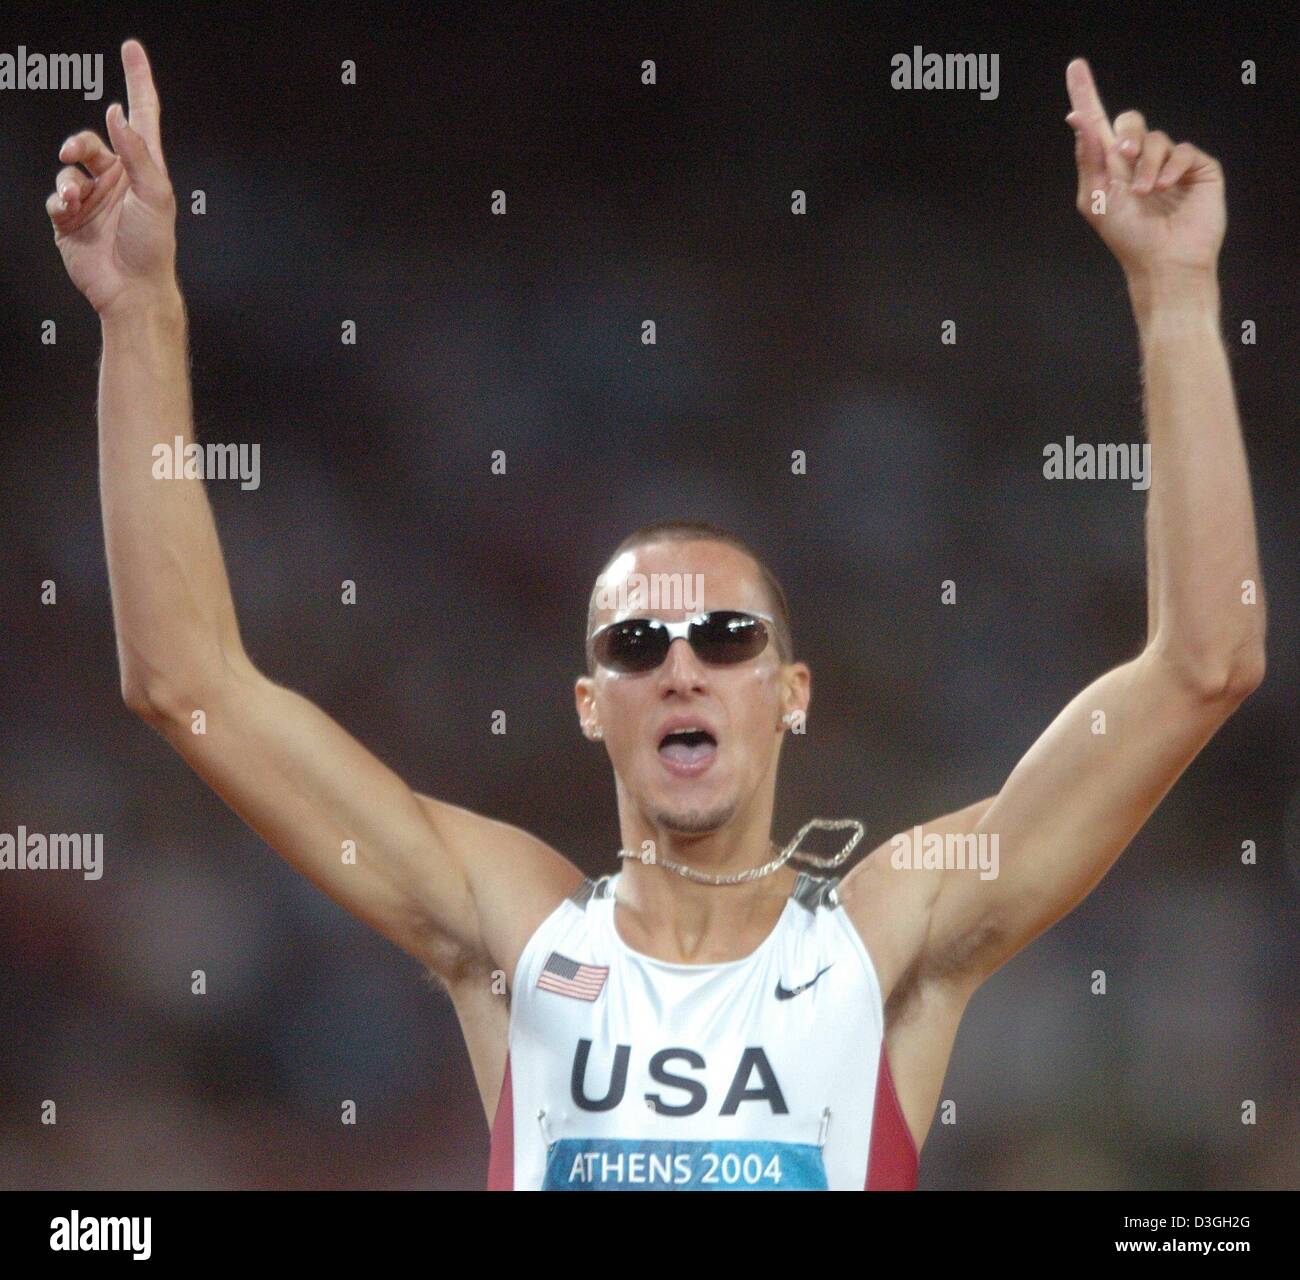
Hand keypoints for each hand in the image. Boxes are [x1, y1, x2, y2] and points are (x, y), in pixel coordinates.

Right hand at [47, 39, 177, 317]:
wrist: (131, 291)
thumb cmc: (153, 249)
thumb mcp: (155, 196)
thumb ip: (137, 153)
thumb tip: (120, 115)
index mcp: (144, 170)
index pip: (142, 116)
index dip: (137, 81)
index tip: (131, 49)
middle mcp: (118, 180)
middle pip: (91, 140)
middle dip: (78, 144)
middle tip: (73, 154)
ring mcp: (94, 198)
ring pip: (68, 168)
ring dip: (67, 179)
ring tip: (76, 198)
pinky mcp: (72, 218)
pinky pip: (55, 195)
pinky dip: (58, 199)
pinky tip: (68, 210)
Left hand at [1066, 58, 1224, 280]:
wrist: (1162, 261)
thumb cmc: (1127, 237)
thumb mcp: (1096, 197)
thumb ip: (1088, 156)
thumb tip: (1077, 117)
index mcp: (1110, 167)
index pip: (1098, 123)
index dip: (1086, 96)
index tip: (1075, 68)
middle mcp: (1138, 160)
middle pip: (1130, 121)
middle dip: (1126, 135)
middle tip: (1122, 156)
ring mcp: (1168, 163)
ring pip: (1156, 137)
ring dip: (1146, 164)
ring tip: (1146, 193)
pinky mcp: (1196, 168)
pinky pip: (1182, 150)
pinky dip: (1170, 167)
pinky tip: (1165, 187)